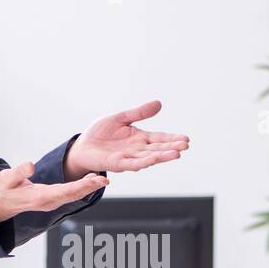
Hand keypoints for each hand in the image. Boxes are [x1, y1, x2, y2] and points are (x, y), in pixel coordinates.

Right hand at [0, 160, 107, 224]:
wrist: (1, 204)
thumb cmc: (3, 190)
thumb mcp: (6, 179)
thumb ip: (18, 172)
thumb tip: (31, 165)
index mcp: (40, 197)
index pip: (64, 191)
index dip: (80, 186)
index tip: (93, 181)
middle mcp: (48, 202)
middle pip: (73, 195)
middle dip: (89, 188)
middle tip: (104, 180)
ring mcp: (51, 202)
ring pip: (73, 196)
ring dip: (88, 188)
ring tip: (101, 179)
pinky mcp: (52, 199)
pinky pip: (70, 195)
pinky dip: (81, 188)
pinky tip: (90, 181)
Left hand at [64, 99, 188, 178]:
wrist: (82, 146)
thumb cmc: (101, 133)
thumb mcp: (121, 118)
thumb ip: (139, 113)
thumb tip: (159, 103)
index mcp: (139, 138)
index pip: (159, 138)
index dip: (172, 139)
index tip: (186, 139)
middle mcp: (136, 149)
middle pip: (157, 149)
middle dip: (171, 148)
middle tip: (185, 146)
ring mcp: (128, 157)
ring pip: (148, 158)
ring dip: (162, 157)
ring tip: (176, 154)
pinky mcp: (117, 163)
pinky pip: (132, 163)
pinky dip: (143, 162)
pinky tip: (153, 160)